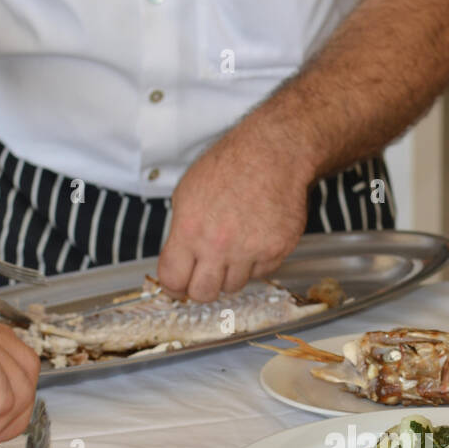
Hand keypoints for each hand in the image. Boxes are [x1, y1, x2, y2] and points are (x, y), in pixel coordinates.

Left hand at [155, 125, 313, 302]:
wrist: (272, 154)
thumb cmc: (230, 166)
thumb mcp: (188, 194)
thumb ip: (181, 233)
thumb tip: (178, 261)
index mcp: (190, 230)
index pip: (172, 279)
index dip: (173, 286)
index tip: (177, 285)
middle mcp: (219, 246)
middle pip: (203, 294)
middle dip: (200, 288)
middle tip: (204, 275)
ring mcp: (250, 251)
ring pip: (233, 286)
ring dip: (230, 273)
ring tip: (233, 247)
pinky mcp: (275, 251)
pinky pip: (260, 273)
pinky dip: (255, 262)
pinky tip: (254, 238)